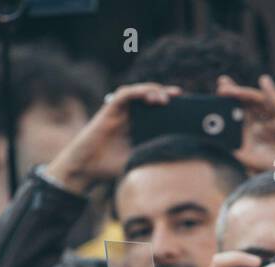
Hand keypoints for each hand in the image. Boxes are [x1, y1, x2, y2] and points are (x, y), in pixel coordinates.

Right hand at [43, 83, 181, 193]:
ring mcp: (121, 111)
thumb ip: (154, 154)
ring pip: (139, 93)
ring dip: (153, 90)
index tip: (187, 108)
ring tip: (164, 98)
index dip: (173, 107)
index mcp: (140, 126)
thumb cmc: (111, 166)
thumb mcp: (139, 160)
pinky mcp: (109, 109)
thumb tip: (179, 154)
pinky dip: (137, 91)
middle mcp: (131, 116)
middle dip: (166, 94)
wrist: (87, 168)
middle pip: (151, 98)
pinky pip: (125, 94)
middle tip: (179, 97)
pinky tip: (148, 94)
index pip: (158, 111)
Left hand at [216, 74, 274, 177]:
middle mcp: (262, 123)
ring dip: (245, 93)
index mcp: (252, 134)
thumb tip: (219, 142)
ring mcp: (274, 119)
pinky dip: (271, 92)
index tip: (213, 99)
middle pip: (245, 104)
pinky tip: (263, 81)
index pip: (236, 115)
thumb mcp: (252, 162)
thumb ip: (238, 152)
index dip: (225, 106)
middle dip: (233, 93)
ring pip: (258, 101)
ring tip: (232, 89)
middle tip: (221, 86)